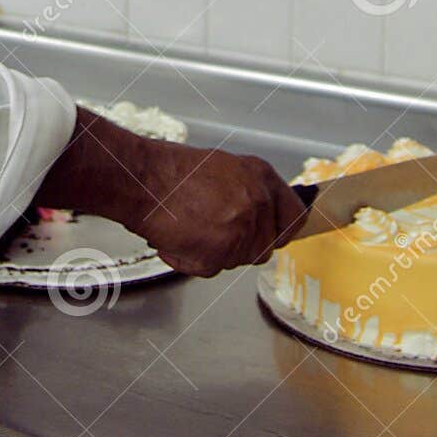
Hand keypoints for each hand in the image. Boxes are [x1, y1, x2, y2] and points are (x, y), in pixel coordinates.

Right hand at [32, 107, 308, 277]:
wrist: (140, 180)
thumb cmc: (170, 171)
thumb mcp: (223, 167)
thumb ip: (249, 191)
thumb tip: (265, 214)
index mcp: (260, 177)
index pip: (295, 216)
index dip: (283, 229)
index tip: (276, 235)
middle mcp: (258, 203)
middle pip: (265, 246)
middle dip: (241, 244)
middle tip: (210, 228)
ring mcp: (241, 231)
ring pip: (238, 260)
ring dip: (215, 252)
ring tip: (188, 227)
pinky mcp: (220, 254)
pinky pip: (212, 269)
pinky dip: (192, 261)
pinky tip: (176, 238)